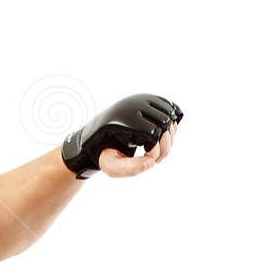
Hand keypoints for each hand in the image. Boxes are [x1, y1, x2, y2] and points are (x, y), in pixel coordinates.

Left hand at [62, 93, 182, 179]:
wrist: (96, 137)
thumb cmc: (104, 154)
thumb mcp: (110, 167)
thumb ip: (129, 168)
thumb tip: (151, 162)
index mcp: (122, 121)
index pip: (154, 134)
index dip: (156, 152)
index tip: (147, 159)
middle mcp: (132, 105)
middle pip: (165, 125)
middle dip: (164, 147)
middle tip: (152, 158)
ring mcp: (140, 99)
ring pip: (170, 118)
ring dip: (169, 139)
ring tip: (155, 149)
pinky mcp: (147, 99)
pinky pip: (171, 109)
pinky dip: (172, 127)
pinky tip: (161, 138)